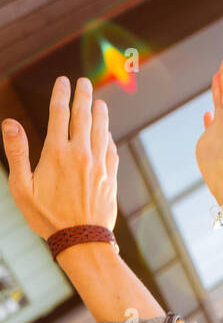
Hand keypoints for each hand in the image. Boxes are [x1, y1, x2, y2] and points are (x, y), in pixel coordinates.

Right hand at [2, 77, 117, 239]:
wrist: (82, 242)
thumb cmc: (47, 219)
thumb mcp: (23, 188)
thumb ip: (17, 153)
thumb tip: (9, 122)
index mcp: (57, 153)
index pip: (59, 113)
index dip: (61, 93)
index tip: (63, 80)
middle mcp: (81, 154)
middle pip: (83, 116)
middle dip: (83, 96)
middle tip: (84, 82)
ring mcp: (98, 166)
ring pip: (102, 131)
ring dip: (100, 113)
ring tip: (99, 102)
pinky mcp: (110, 179)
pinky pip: (111, 151)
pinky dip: (109, 139)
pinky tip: (107, 135)